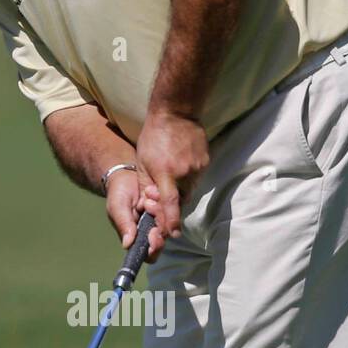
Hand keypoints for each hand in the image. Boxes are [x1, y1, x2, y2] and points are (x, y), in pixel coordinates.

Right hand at [105, 167, 162, 258]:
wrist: (126, 174)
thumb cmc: (118, 193)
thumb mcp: (117, 208)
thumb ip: (123, 225)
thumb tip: (127, 244)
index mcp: (137, 238)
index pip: (149, 253)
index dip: (154, 248)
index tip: (153, 234)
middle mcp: (150, 231)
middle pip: (163, 239)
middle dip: (159, 223)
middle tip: (149, 205)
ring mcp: (159, 220)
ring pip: (169, 223)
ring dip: (160, 209)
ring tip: (147, 193)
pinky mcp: (167, 208)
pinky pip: (173, 208)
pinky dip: (164, 199)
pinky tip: (151, 189)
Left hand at [135, 110, 208, 237]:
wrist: (175, 112)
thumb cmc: (153, 138)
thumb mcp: (142, 163)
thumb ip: (147, 186)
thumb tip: (151, 207)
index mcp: (166, 173)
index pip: (170, 205)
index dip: (171, 222)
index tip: (172, 234)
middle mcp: (185, 172)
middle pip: (181, 201)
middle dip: (173, 205)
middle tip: (163, 199)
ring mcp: (198, 167)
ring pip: (190, 190)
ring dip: (180, 191)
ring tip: (171, 175)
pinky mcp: (205, 162)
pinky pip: (196, 179)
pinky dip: (188, 179)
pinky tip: (180, 166)